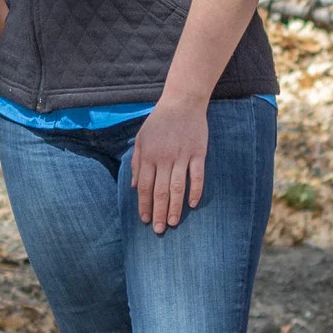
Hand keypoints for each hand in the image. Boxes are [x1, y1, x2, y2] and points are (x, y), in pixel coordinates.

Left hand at [132, 97, 209, 233]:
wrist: (182, 102)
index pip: (144, 186)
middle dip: (157, 212)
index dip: (143, 204)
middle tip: (158, 230)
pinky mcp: (198, 153)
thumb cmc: (159, 121)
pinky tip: (192, 205)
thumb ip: (136, 162)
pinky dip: (195, 191)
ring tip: (172, 223)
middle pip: (159, 190)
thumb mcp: (141, 138)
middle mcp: (164, 158)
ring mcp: (182, 156)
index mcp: (148, 155)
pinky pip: (197, 176)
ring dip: (174, 207)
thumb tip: (134, 186)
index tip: (144, 220)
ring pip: (177, 187)